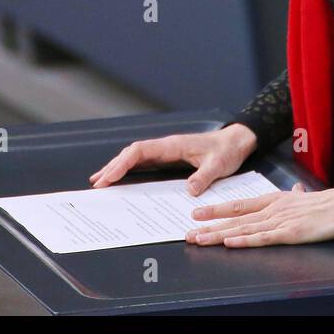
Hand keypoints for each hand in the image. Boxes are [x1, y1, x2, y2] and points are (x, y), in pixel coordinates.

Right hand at [89, 124, 257, 195]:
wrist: (236, 142)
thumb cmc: (227, 150)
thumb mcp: (218, 165)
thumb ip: (203, 177)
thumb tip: (189, 191)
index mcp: (173, 145)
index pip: (140, 151)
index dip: (123, 163)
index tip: (110, 176)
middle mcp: (166, 147)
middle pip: (132, 154)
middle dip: (114, 167)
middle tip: (98, 184)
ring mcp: (166, 152)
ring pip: (135, 158)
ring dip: (118, 168)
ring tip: (100, 181)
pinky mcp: (170, 159)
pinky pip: (145, 163)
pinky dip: (130, 170)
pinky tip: (121, 179)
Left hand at [185, 176, 333, 248]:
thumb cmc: (327, 203)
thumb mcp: (306, 197)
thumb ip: (295, 196)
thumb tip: (295, 190)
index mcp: (273, 200)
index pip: (238, 205)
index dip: (216, 210)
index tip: (196, 214)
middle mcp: (272, 209)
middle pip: (235, 218)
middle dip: (209, 226)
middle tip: (187, 232)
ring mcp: (280, 220)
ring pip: (243, 228)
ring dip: (220, 235)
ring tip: (200, 239)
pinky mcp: (291, 232)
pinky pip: (264, 237)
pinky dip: (245, 239)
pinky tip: (231, 241)